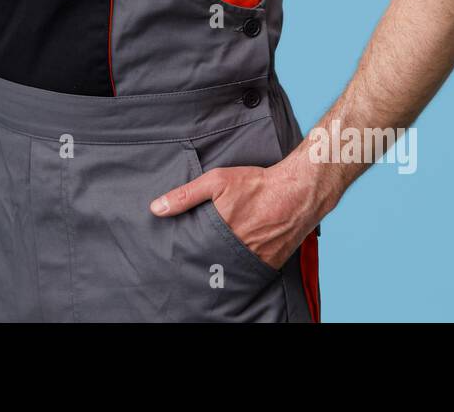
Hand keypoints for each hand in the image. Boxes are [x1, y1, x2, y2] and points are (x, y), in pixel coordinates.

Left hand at [150, 162, 316, 269]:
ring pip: (230, 270)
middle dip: (202, 263)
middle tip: (195, 260)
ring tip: (213, 261)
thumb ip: (185, 195)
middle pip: (211, 264)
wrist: (297, 191)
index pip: (193, 253)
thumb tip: (156, 208)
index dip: (185, 254)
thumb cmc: (256, 184)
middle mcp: (237, 250)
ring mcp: (255, 259)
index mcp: (220, 232)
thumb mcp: (217, 181)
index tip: (177, 255)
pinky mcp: (271, 263)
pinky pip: (251, 271)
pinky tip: (235, 261)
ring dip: (221, 267)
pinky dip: (242, 268)